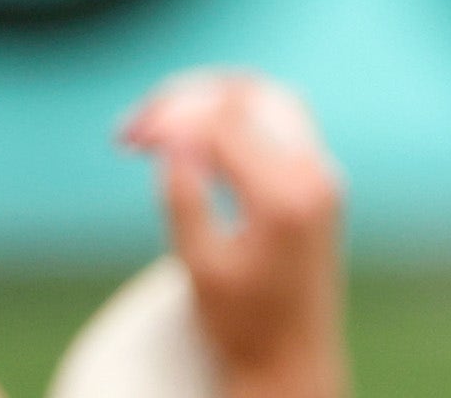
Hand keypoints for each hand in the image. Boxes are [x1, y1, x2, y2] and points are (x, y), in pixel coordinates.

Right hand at [117, 70, 346, 397]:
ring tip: (155, 125)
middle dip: (188, 98)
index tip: (126, 138)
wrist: (294, 356)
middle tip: (133, 129)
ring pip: (269, 99)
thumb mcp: (200, 266)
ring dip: (212, 101)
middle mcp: (316, 171)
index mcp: (287, 194)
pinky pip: (281, 122)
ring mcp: (323, 171)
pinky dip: (236, 118)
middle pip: (251, 95)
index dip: (172, 115)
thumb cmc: (242, 323)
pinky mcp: (319, 178)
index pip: (227, 119)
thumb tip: (170, 139)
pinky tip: (193, 138)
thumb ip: (184, 199)